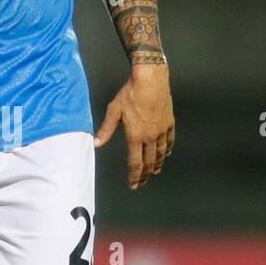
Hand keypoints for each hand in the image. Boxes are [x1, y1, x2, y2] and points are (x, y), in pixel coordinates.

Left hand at [94, 63, 174, 188]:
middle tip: (143, 182)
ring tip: (156, 171)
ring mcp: (161, 130)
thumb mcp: (114, 111)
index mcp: (135, 136)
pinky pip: (169, 140)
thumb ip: (106, 129)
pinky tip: (166, 153)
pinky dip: (167, 149)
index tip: (134, 185)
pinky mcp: (169, 122)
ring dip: (158, 164)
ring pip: (160, 153)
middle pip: (149, 161)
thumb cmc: (130, 94)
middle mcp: (150, 137)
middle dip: (146, 174)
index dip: (134, 176)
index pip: (135, 163)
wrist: (150, 79)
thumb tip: (96, 144)